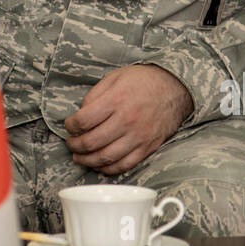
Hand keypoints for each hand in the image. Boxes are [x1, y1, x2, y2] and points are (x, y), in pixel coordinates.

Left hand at [63, 64, 193, 174]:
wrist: (175, 88)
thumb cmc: (143, 81)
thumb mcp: (115, 77)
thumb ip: (95, 95)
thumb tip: (80, 114)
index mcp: (116, 100)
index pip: (84, 120)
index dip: (71, 126)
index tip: (69, 125)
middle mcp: (127, 120)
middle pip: (92, 142)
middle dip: (75, 145)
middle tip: (70, 143)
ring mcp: (138, 136)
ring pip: (106, 157)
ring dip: (87, 160)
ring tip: (79, 157)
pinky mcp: (147, 148)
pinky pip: (124, 165)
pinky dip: (108, 168)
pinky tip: (99, 164)